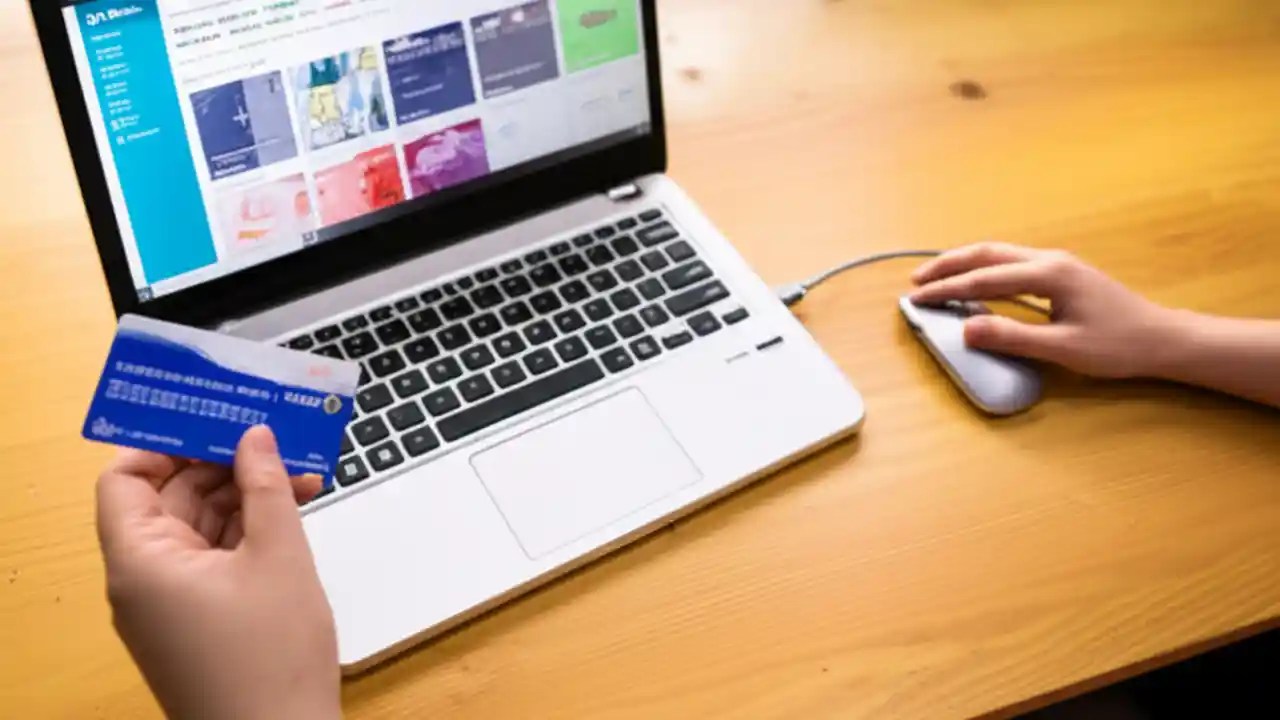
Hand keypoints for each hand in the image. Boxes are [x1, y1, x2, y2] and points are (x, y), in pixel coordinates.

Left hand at [96, 426, 341, 719]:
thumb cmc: (272, 656)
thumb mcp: (279, 555)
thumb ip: (265, 487)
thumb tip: (254, 436)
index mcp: (141, 561)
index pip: (124, 479)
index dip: (165, 443)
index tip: (215, 419)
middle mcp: (143, 581)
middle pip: (168, 499)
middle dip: (222, 463)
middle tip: (275, 435)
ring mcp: (170, 605)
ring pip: (197, 528)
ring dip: (244, 497)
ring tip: (301, 474)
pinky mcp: (198, 623)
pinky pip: (213, 559)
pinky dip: (247, 533)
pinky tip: (292, 514)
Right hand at [910, 242, 1175, 377]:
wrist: (1161, 338)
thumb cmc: (1118, 346)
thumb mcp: (1063, 349)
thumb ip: (1012, 337)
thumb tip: (966, 330)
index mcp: (1048, 275)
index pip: (984, 279)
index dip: (947, 289)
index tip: (916, 298)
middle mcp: (1050, 260)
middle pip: (987, 253)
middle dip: (948, 265)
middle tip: (916, 281)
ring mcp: (1057, 263)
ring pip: (999, 253)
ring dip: (965, 263)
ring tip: (937, 276)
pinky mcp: (1061, 272)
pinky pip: (1012, 261)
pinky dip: (984, 267)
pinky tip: (976, 279)